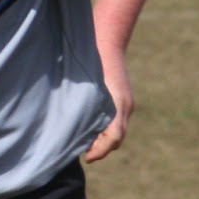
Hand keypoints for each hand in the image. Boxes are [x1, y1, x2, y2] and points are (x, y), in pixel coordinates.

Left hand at [83, 47, 132, 162]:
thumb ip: (82, 108)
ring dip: (104, 140)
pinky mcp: (124, 99)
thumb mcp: (84, 86)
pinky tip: (91, 128)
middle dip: (102, 149)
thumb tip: (72, 131)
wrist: (107, 40)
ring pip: (118, 130)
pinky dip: (106, 129)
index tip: (86, 158)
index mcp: (117, 104)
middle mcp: (125, 105)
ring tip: (86, 143)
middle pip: (117, 138)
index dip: (100, 151)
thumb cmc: (92, 60)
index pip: (113, 138)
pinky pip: (117, 120)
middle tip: (84, 154)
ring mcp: (126, 102)